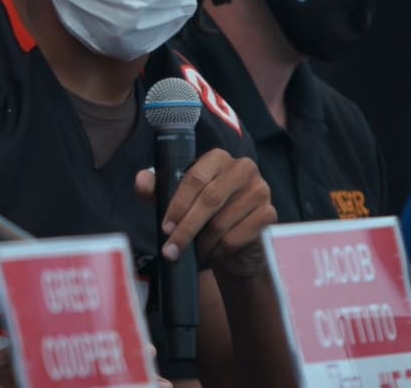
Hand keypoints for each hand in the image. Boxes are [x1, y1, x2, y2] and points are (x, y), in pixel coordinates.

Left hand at [135, 149, 275, 277]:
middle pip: (210, 200)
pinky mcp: (269, 214)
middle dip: (186, 228)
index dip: (178, 205)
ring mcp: (260, 190)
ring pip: (222, 222)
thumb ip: (156, 189)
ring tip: (194, 251)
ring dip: (203, 243)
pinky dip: (219, 250)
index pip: (195, 178)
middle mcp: (243, 168)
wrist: (235, 242)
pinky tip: (213, 252)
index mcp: (217, 158)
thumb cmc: (202, 215)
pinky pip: (237, 237)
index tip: (165, 227)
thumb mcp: (176, 201)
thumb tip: (141, 180)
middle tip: (171, 249)